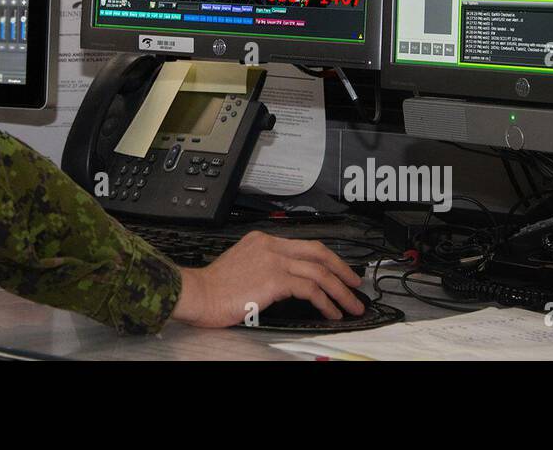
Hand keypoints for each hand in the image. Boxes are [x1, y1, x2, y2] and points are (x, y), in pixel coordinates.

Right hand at [170, 230, 364, 327]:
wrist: (198, 293)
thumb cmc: (214, 288)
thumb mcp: (242, 267)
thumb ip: (265, 268)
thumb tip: (287, 284)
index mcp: (262, 240)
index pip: (304, 245)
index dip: (326, 258)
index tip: (338, 270)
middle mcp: (270, 246)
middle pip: (318, 251)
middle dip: (342, 268)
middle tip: (355, 284)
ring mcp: (273, 260)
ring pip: (319, 271)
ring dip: (340, 290)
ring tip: (351, 305)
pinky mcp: (275, 279)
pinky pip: (310, 289)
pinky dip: (326, 302)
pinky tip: (331, 312)